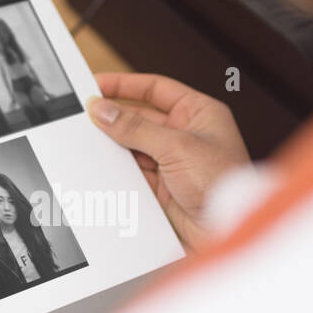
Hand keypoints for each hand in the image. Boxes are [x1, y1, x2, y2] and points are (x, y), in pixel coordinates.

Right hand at [88, 73, 250, 251]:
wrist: (226, 229)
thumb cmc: (222, 183)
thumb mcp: (177, 146)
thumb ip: (136, 127)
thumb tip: (105, 111)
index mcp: (200, 113)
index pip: (156, 89)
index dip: (126, 85)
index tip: (98, 84)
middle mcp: (187, 134)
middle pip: (141, 117)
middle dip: (116, 117)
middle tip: (86, 115)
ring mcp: (174, 161)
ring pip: (134, 146)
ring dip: (115, 144)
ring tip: (91, 140)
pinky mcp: (163, 186)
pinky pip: (134, 171)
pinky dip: (118, 169)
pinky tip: (104, 165)